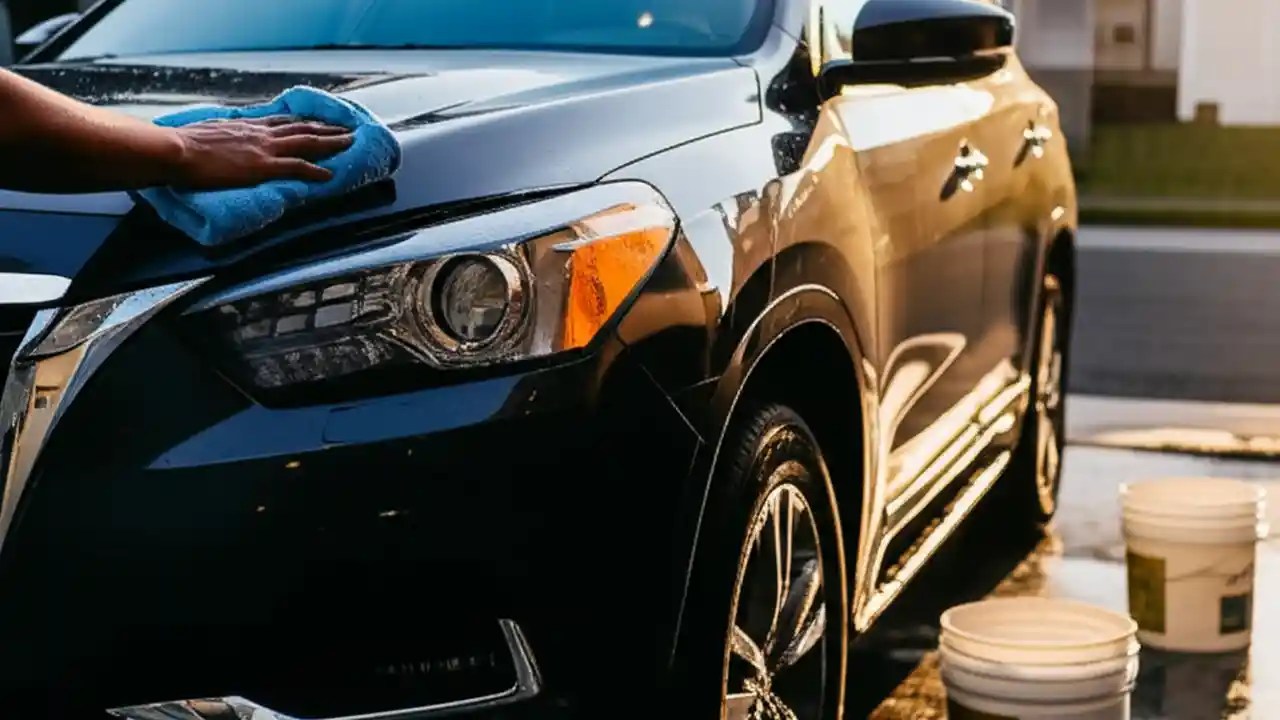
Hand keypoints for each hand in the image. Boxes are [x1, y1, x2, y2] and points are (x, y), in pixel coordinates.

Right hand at [170, 116, 354, 189]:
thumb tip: (216, 144)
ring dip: (331, 142)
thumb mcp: (204, 134)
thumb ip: (218, 138)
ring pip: (306, 142)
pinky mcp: (262, 167)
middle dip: (326, 128)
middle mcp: (259, 133)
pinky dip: (315, 171)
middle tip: (346, 129)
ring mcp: (263, 149)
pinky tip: (330, 175)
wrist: (175, 150)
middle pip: (301, 127)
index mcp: (244, 125)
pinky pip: (296, 167)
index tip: (316, 121)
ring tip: (350, 143)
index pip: (281, 121)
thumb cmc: (181, 146)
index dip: (302, 121)